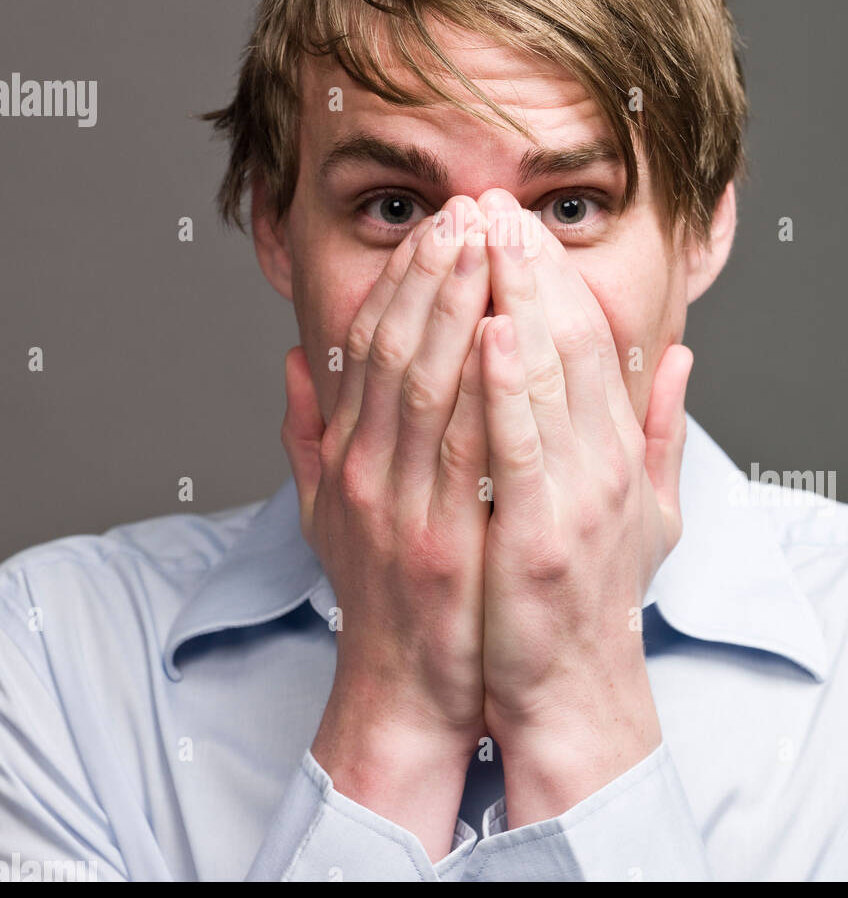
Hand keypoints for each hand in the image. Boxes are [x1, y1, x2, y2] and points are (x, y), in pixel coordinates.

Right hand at [280, 195, 493, 858]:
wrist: (406, 688)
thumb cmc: (382, 592)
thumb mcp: (325, 510)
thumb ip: (308, 432)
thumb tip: (294, 360)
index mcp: (346, 455)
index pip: (368, 346)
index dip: (401, 280)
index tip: (436, 228)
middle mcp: (364, 471)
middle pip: (395, 348)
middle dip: (431, 272)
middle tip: (467, 209)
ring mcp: (400, 506)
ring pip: (425, 383)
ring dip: (455, 306)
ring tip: (484, 243)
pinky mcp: (441, 542)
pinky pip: (467, 448)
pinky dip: (483, 385)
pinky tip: (503, 331)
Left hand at [475, 195, 692, 823]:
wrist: (571, 690)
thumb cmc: (591, 596)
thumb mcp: (646, 507)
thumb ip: (658, 429)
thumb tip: (685, 357)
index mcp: (617, 448)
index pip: (590, 338)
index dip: (553, 275)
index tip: (516, 223)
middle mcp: (606, 462)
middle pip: (570, 340)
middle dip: (528, 265)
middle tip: (491, 201)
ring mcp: (579, 499)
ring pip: (548, 377)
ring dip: (513, 299)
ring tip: (484, 235)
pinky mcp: (543, 538)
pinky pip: (521, 447)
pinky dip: (508, 386)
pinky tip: (490, 330)